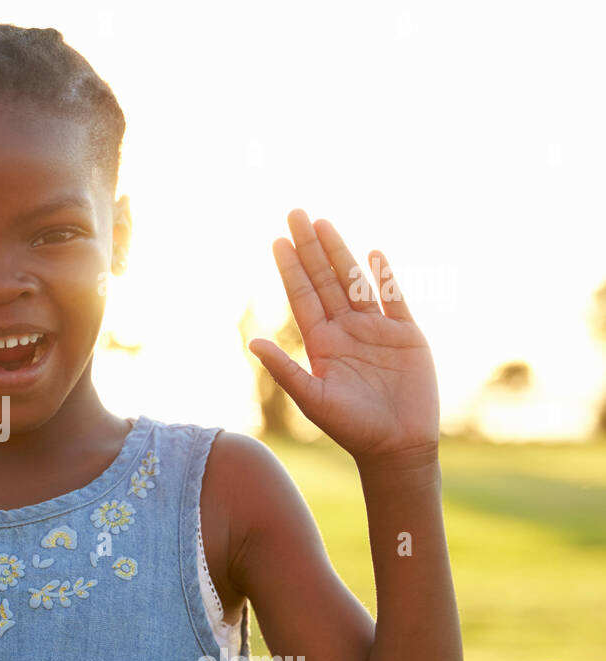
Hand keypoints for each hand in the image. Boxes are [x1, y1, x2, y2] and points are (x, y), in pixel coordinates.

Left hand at [248, 209, 439, 465]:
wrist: (396, 447)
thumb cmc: (351, 428)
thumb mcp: (312, 398)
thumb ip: (285, 370)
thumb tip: (253, 343)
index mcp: (322, 344)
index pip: (302, 297)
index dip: (291, 268)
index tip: (278, 240)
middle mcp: (346, 331)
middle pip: (325, 280)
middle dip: (311, 247)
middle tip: (295, 213)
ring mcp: (376, 331)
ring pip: (355, 283)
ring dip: (340, 253)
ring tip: (324, 224)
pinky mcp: (406, 336)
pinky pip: (395, 300)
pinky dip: (385, 278)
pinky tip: (373, 255)